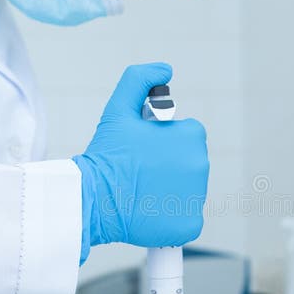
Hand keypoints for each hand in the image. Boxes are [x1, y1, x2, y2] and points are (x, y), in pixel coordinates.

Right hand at [72, 62, 208, 262]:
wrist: (93, 199)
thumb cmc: (106, 154)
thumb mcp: (118, 108)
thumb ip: (140, 79)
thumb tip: (166, 69)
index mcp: (192, 136)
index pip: (188, 136)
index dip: (164, 142)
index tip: (144, 151)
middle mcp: (201, 165)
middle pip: (189, 163)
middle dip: (169, 165)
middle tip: (141, 172)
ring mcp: (197, 197)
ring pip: (188, 190)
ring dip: (170, 190)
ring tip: (142, 191)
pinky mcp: (190, 224)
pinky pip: (186, 218)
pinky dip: (171, 217)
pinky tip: (149, 211)